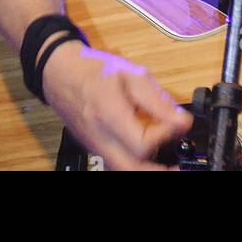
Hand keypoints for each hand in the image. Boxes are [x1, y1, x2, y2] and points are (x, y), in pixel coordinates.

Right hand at [40, 41, 192, 170]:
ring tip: (170, 164)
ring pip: (123, 170)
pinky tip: (151, 155)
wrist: (60, 75)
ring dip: (148, 170)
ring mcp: (95, 147)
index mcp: (109, 115)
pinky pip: (117, 164)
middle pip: (131, 169)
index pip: (142, 143)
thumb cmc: (96, 70)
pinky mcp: (95, 149)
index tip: (179, 123)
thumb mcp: (132, 75)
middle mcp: (100, 138)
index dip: (165, 136)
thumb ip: (157, 100)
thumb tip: (182, 120)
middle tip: (181, 165)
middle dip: (159, 171)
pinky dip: (136, 164)